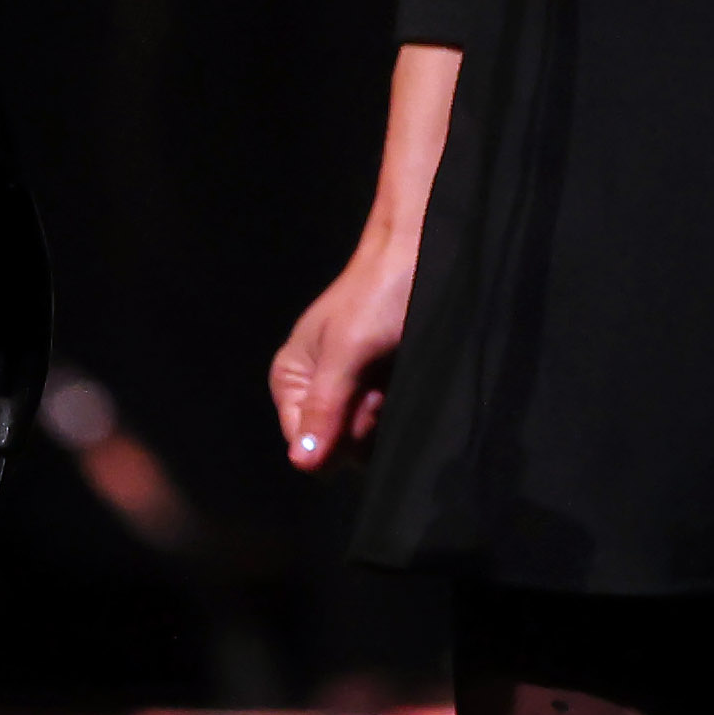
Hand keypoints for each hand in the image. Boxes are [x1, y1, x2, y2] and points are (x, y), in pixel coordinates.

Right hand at [270, 226, 417, 471]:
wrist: (422, 251)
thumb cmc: (380, 292)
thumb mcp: (348, 350)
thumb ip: (325, 407)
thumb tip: (301, 463)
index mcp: (292, 380)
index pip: (306, 447)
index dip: (338, 436)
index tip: (359, 400)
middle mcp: (316, 390)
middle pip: (338, 448)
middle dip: (364, 424)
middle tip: (378, 383)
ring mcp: (351, 390)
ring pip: (367, 438)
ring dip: (385, 415)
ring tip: (391, 372)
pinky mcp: (380, 387)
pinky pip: (388, 422)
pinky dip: (400, 406)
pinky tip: (402, 375)